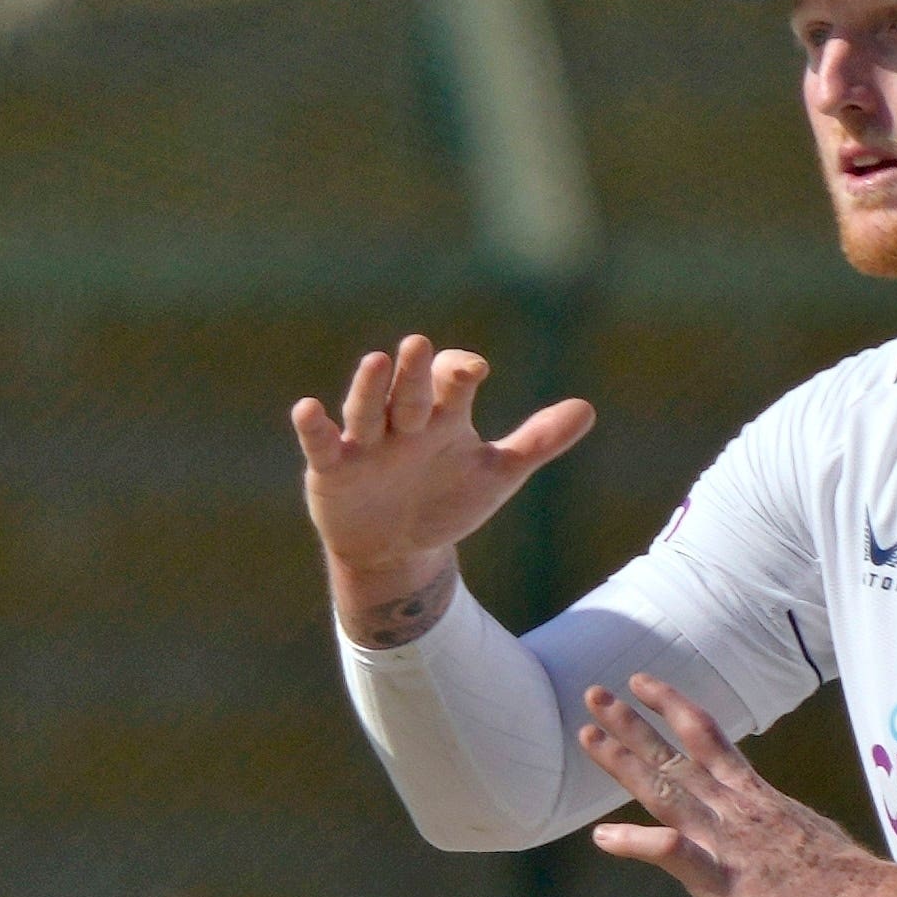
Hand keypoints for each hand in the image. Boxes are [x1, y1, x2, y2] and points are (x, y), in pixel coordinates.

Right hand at [295, 334, 595, 646]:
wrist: (396, 550)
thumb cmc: (444, 500)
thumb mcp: (495, 475)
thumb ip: (536, 442)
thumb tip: (588, 409)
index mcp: (443, 417)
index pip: (451, 383)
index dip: (460, 374)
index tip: (476, 370)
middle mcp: (403, 422)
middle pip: (409, 391)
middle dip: (414, 373)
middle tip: (418, 346)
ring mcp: (366, 443)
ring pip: (367, 409)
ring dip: (370, 388)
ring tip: (377, 360)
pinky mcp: (333, 468)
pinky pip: (324, 444)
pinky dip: (315, 428)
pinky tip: (307, 408)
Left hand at [579, 673, 891, 896]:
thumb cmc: (846, 882)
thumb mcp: (805, 833)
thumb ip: (775, 823)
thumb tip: (769, 824)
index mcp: (756, 796)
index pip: (709, 737)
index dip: (672, 706)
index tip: (642, 683)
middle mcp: (736, 809)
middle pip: (677, 755)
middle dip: (633, 723)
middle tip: (594, 694)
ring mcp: (727, 842)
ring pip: (668, 791)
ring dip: (624, 762)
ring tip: (588, 736)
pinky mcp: (724, 882)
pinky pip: (674, 856)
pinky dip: (638, 843)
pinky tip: (604, 837)